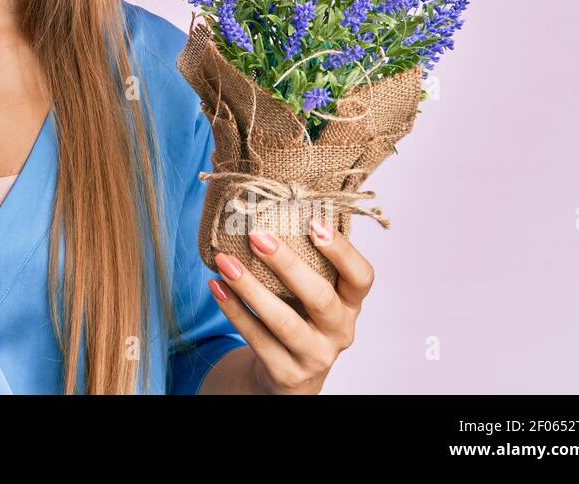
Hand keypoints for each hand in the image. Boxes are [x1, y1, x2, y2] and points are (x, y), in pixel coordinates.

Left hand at [207, 217, 370, 394]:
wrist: (289, 374)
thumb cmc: (299, 316)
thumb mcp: (312, 292)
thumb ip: (306, 260)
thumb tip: (267, 203)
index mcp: (350, 304)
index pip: (361, 277)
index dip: (341, 251)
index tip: (313, 222)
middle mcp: (340, 331)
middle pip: (320, 297)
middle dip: (287, 264)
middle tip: (256, 235)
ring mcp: (316, 355)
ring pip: (283, 322)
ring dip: (250, 288)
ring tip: (224, 262)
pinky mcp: (287, 373)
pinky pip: (257, 339)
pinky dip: (234, 311)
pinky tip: (216, 287)